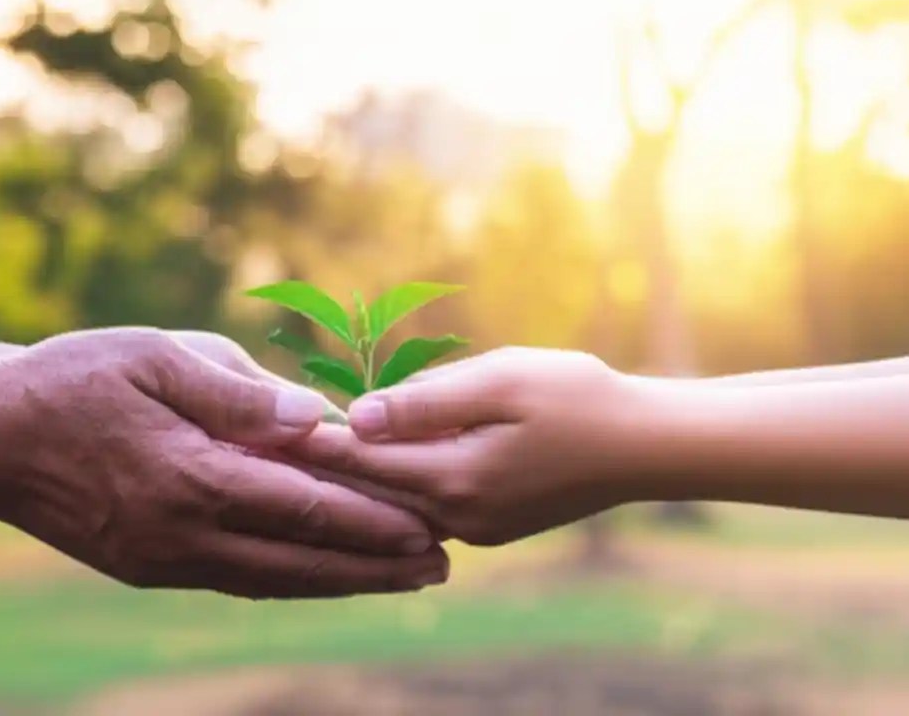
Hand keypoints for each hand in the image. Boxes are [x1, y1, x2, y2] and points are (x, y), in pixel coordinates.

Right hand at [0, 328, 445, 597]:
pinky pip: (237, 579)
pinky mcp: (150, 567)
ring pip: (274, 578)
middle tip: (440, 568)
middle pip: (303, 558)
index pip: (307, 506)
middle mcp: (184, 533)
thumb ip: (237, 392)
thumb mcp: (155, 356)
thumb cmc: (73, 380)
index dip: (375, 519)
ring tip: (400, 581)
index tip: (431, 525)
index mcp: (192, 477)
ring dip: (342, 581)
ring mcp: (165, 559)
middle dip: (376, 565)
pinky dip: (291, 580)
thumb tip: (314, 418)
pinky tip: (322, 576)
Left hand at [294, 348, 664, 545]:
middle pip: (368, 490)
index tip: (261, 426)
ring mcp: (476, 528)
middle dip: (320, 464)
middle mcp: (457, 517)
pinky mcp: (491, 525)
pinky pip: (425, 505)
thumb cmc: (579, 397)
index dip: (310, 442)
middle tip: (264, 440)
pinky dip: (394, 483)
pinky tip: (372, 461)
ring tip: (304, 450)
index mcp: (455, 480)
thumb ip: (427, 400)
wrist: (647, 446)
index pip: (361, 463)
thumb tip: (358, 416)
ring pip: (394, 502)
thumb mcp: (501, 380)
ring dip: (356, 475)